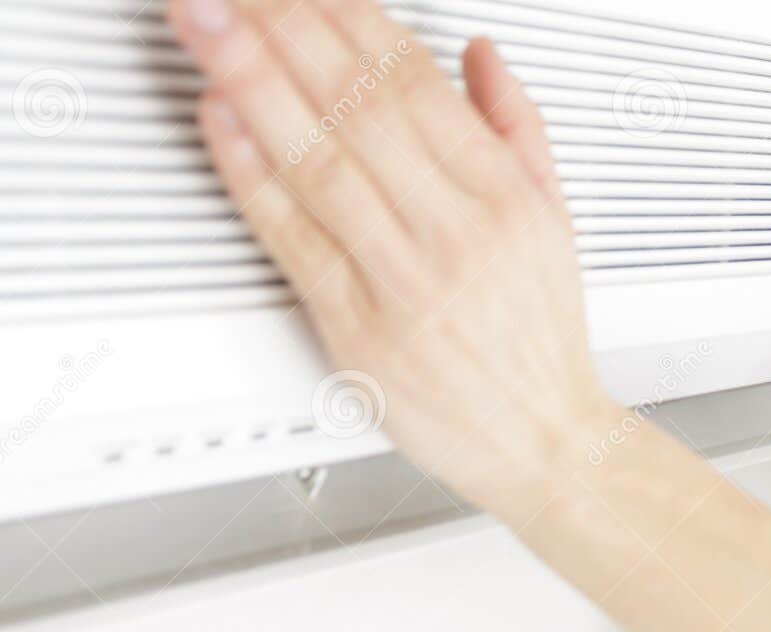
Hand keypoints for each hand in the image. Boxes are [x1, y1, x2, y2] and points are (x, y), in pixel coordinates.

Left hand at [168, 0, 615, 515]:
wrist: (543, 441)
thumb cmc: (540, 340)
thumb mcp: (555, 222)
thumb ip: (519, 129)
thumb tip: (481, 55)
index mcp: (504, 197)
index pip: (412, 81)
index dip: (347, 17)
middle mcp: (456, 233)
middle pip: (356, 106)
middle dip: (284, 29)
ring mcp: (405, 282)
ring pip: (319, 161)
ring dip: (250, 82)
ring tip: (206, 25)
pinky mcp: (359, 330)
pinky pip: (295, 239)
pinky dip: (251, 175)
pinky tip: (222, 122)